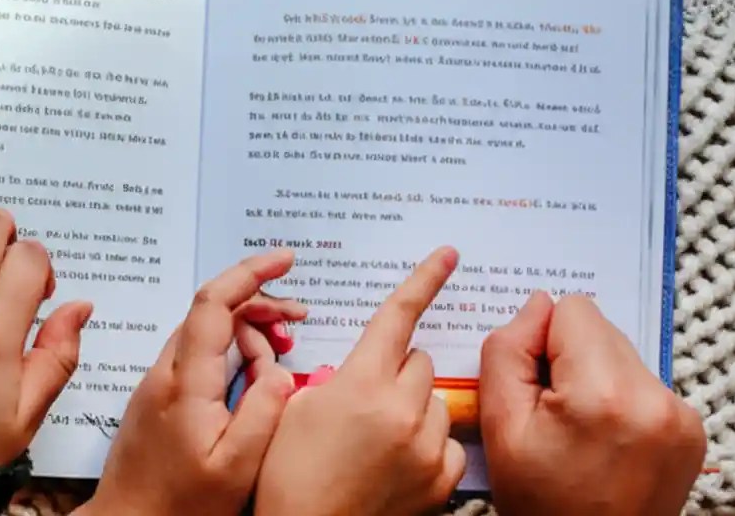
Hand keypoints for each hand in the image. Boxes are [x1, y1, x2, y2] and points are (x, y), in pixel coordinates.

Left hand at [80, 250, 306, 515]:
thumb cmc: (180, 508)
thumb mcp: (237, 466)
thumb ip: (264, 410)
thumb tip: (277, 368)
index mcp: (186, 382)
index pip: (213, 303)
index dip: (250, 272)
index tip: (285, 259)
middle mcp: (165, 373)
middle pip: (212, 311)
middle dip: (259, 304)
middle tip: (298, 322)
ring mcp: (158, 384)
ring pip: (206, 334)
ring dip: (246, 334)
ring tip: (280, 358)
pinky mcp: (158, 398)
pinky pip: (197, 357)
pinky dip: (230, 355)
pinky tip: (252, 378)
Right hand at [256, 246, 465, 515]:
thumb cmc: (286, 479)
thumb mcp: (291, 411)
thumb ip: (328, 379)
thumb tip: (350, 372)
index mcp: (360, 384)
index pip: (398, 316)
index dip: (425, 279)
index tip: (448, 255)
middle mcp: (401, 410)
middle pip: (417, 360)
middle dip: (394, 369)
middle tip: (365, 399)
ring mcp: (427, 446)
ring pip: (434, 400)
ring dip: (413, 407)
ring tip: (376, 438)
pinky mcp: (442, 480)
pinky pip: (448, 442)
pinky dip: (428, 445)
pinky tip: (397, 462)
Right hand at [479, 291, 706, 515]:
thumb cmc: (541, 503)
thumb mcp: (499, 426)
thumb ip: (507, 351)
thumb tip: (535, 305)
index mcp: (602, 394)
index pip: (572, 309)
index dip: (540, 340)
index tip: (535, 387)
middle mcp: (653, 398)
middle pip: (599, 329)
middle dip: (569, 359)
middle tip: (554, 413)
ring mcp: (680, 415)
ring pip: (621, 354)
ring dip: (595, 378)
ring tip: (579, 430)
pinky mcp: (691, 429)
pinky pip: (643, 383)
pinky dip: (619, 400)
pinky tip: (604, 439)